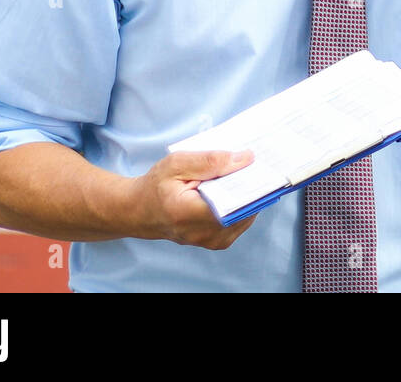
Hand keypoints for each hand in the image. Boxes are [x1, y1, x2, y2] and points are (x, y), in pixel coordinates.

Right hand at [132, 150, 257, 249]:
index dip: (249, 184)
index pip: (230, 202)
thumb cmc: (156, 186)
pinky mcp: (217, 242)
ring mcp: (210, 241)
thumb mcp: (177, 163)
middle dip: (252, 187)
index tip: (260, 166)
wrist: (140, 211)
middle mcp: (200, 233)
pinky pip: (240, 222)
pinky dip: (242, 205)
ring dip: (249, 196)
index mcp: (186, 213)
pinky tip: (239, 189)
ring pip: (245, 216)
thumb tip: (245, 159)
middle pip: (242, 209)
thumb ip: (211, 161)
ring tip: (248, 175)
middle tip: (258, 165)